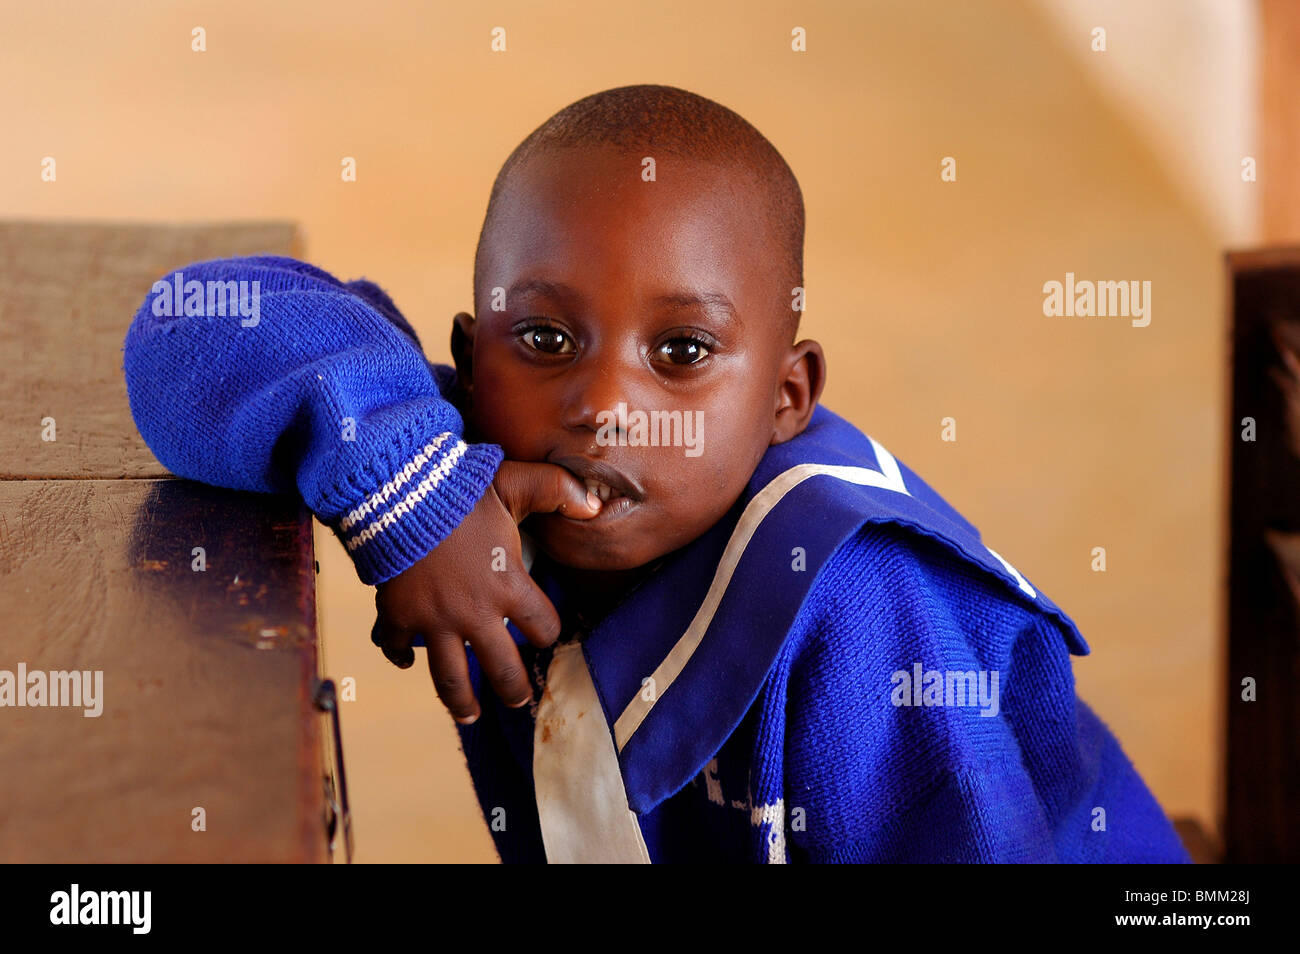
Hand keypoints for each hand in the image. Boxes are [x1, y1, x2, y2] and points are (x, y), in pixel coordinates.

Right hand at [370, 461, 599, 722]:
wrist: (398, 490)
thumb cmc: (461, 489)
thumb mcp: (516, 482)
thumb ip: (559, 490)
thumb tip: (597, 505)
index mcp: (509, 586)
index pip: (543, 626)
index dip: (549, 632)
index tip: (546, 634)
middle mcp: (475, 614)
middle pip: (502, 670)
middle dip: (513, 690)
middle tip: (519, 699)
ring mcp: (434, 620)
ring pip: (451, 680)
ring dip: (462, 703)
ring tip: (471, 715)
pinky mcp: (398, 615)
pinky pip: (398, 647)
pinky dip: (400, 656)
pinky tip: (407, 660)